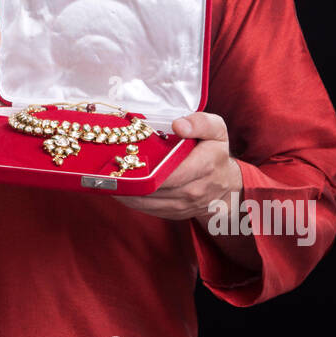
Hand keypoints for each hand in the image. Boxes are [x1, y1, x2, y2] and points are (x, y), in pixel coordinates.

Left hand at [114, 111, 242, 220]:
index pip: (172, 172)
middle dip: (132, 180)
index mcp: (205, 165)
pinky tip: (119, 189)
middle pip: (155, 188)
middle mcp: (195, 190)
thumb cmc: (216, 152)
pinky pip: (148, 210)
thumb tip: (179, 125)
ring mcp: (184, 205)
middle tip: (110, 169)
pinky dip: (132, 200)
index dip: (149, 169)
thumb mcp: (217, 130)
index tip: (127, 159)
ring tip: (108, 180)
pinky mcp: (174, 213)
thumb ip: (200, 123)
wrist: (227, 185)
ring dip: (127, 192)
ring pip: (148, 202)